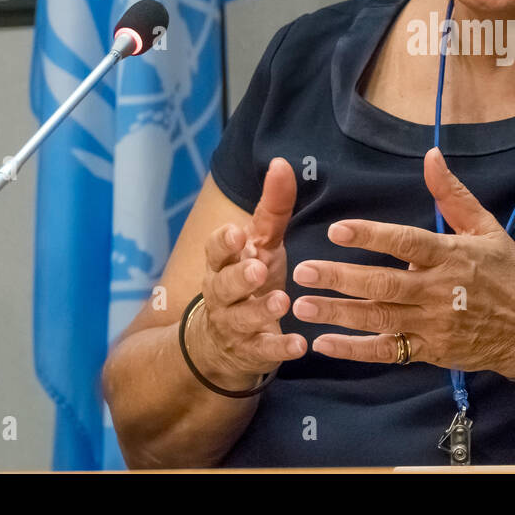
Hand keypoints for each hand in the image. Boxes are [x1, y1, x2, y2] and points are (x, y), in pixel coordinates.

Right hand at [191, 158, 306, 385]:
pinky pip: (263, 351)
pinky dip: (280, 348)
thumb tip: (281, 162)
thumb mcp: (261, 245)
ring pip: (241, 319)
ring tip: (281, 301)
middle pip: (223, 286)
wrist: (222, 344)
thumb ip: (272, 209)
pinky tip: (299, 345)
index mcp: (222, 265)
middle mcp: (222, 295)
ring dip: (259, 310)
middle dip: (238, 277)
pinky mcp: (251, 352)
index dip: (223, 243)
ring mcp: (234, 326)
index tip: (237, 233)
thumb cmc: (248, 281)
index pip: (215, 251)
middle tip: (257, 268)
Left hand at [291, 147, 514, 379]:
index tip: (336, 230)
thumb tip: (431, 156)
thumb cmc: (508, 273)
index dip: (370, 236)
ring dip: (338, 313)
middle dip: (340, 277)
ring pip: (379, 318)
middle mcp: (438, 290)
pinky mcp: (429, 350)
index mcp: (451, 255)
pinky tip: (324, 344)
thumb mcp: (487, 228)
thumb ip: (452, 194)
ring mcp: (432, 324)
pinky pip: (388, 351)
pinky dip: (355, 350)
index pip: (405, 243)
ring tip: (302, 306)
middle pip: (383, 283)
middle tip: (302, 271)